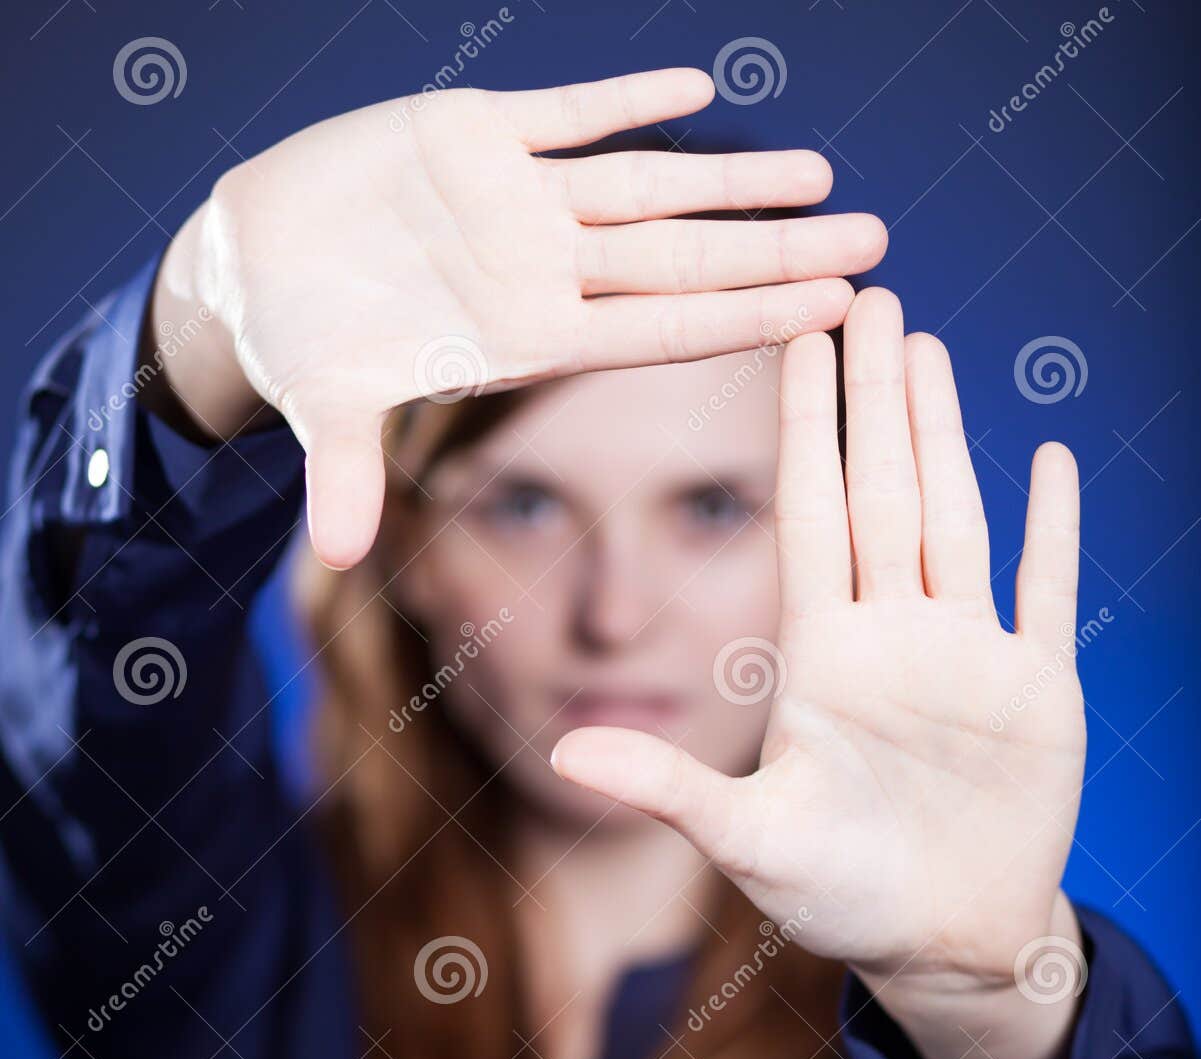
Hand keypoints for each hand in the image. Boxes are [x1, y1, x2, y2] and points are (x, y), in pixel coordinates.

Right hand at [149, 67, 885, 567]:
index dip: (750, 315)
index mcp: (522, 334)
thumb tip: (335, 552)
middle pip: (684, 260)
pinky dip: (627, 100)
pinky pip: (567, 113)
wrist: (255, 268)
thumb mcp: (323, 405)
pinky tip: (702, 88)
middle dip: (779, 250)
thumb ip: (345, 469)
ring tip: (823, 176)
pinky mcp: (472, 134)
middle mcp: (538, 269)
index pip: (661, 327)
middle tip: (879, 243)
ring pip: (647, 187)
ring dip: (734, 180)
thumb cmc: (296, 344)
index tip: (834, 313)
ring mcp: (513, 202)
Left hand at [552, 288, 1087, 1058]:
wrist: (939, 942)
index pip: (809, 514)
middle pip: (883, 491)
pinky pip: (1045, 589)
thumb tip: (564, 759)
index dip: (804, 426)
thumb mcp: (747, 842)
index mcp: (820, 657)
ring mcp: (965, 655)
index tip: (795, 337)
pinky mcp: (1035, 688)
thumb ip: (669, 789)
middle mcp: (891, 636)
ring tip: (931, 348)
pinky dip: (1052, 529)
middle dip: (874, 397)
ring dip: (948, 435)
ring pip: (957, 517)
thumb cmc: (836, 897)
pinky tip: (1051, 459)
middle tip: (868, 292)